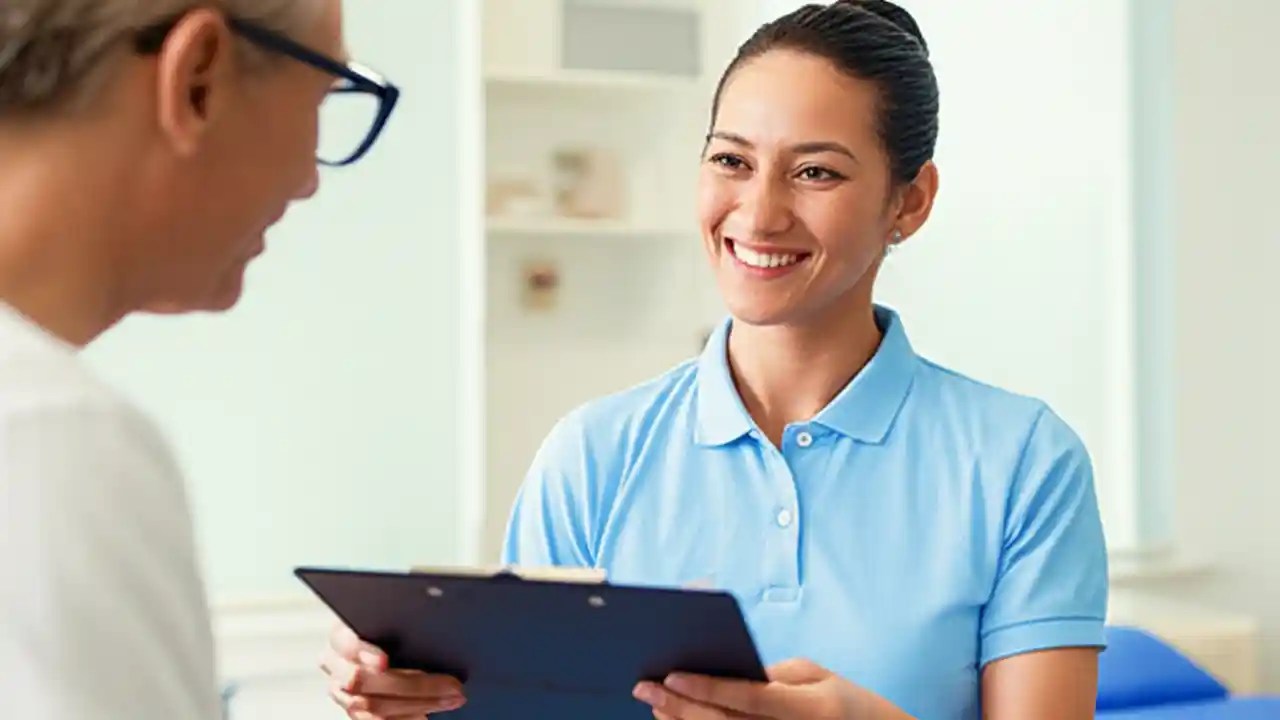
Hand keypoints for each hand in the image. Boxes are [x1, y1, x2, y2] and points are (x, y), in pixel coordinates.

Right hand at [320, 622, 467, 718]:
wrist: (380, 646)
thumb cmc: (393, 626)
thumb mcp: (395, 616)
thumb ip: (404, 617)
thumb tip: (434, 617)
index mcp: (342, 635)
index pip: (347, 643)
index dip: (365, 654)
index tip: (385, 662)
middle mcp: (335, 665)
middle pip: (362, 681)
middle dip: (412, 686)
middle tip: (451, 685)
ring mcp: (342, 693)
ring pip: (371, 707)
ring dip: (418, 705)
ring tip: (452, 698)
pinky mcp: (355, 712)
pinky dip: (406, 718)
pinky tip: (428, 713)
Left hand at [632, 659, 912, 719]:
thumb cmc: (843, 702)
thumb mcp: (817, 675)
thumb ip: (773, 674)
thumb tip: (726, 673)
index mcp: (806, 707)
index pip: (747, 697)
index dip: (707, 688)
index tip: (671, 675)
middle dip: (680, 707)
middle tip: (646, 688)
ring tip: (656, 706)